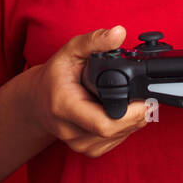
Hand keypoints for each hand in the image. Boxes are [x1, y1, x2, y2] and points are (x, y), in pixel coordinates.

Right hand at [27, 26, 149, 157]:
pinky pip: (115, 142)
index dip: (131, 114)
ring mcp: (79, 144)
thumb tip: (119, 33)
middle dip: (137, 115)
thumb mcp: (71, 50)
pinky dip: (124, 128)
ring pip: (119, 138)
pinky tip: (120, 112)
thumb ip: (95, 41)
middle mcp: (70, 130)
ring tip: (130, 101)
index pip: (104, 123)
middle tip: (144, 96)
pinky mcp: (88, 149)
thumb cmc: (55, 75)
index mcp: (65, 106)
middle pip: (116, 131)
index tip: (144, 99)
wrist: (38, 101)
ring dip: (132, 122)